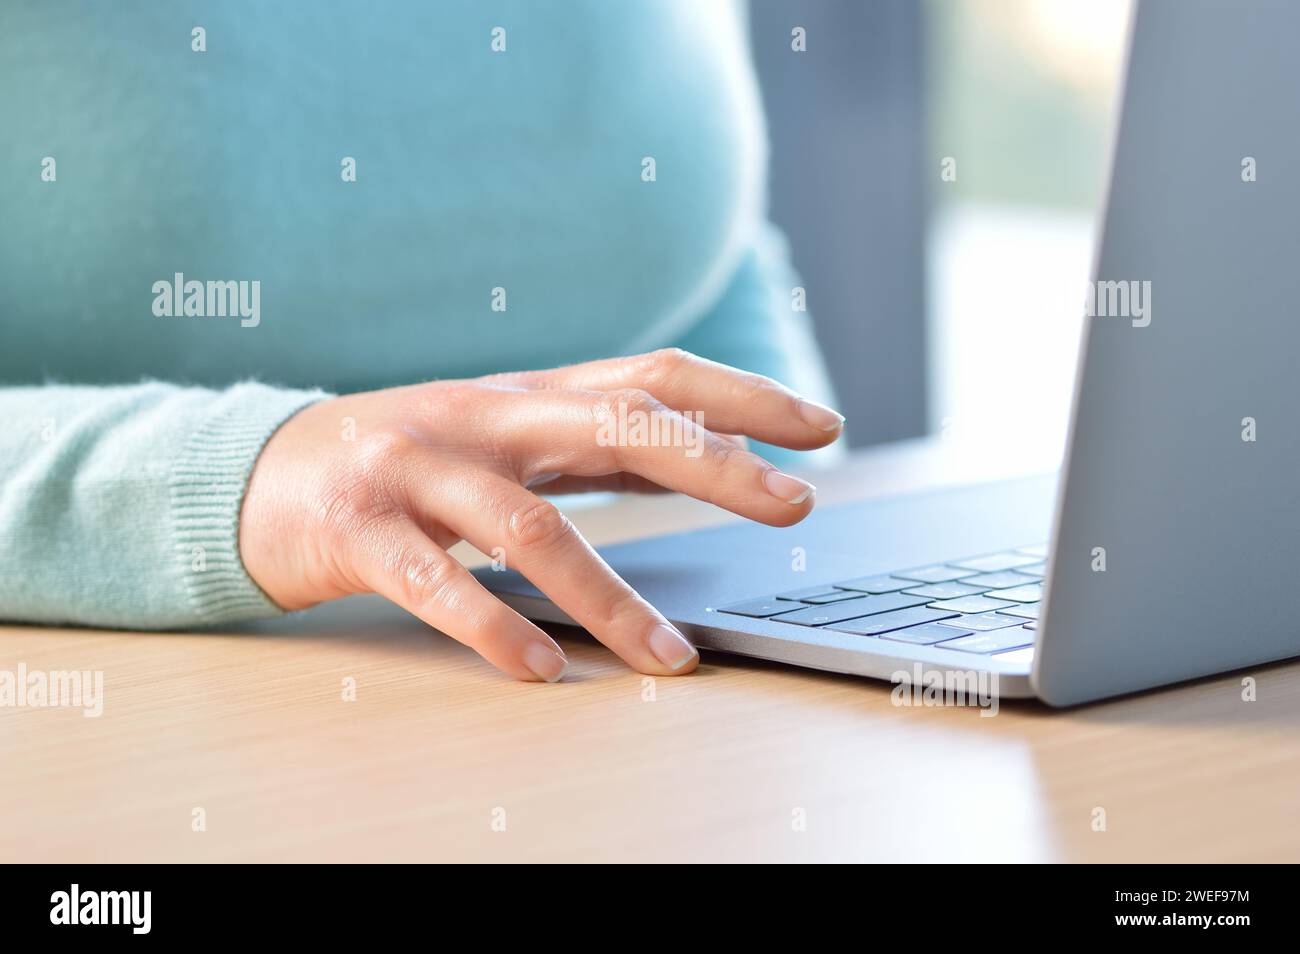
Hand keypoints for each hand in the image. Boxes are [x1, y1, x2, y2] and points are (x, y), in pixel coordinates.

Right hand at [239, 349, 843, 681]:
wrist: (264, 474)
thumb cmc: (410, 460)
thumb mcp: (508, 438)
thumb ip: (596, 445)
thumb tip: (708, 455)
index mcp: (528, 395)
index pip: (651, 379)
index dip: (739, 397)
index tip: (821, 427)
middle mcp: (482, 418)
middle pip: (613, 425)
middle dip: (713, 465)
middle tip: (794, 505)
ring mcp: (418, 469)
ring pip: (529, 526)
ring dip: (609, 598)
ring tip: (669, 658)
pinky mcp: (359, 530)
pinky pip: (435, 583)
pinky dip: (493, 627)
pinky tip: (543, 669)